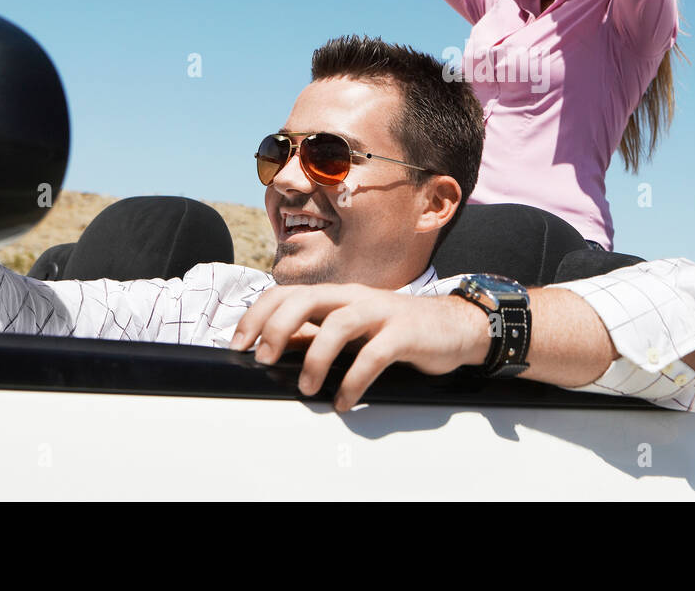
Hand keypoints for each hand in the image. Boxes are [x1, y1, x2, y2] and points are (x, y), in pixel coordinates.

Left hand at [230, 283, 488, 411]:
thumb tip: (276, 350)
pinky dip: (354, 380)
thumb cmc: (398, 330)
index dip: (258, 315)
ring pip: (338, 323)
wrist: (456, 326)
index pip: (287, 293)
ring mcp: (381, 311)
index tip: (238, 344)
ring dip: (316, 358)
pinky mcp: (405, 332)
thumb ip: (319, 335)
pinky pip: (374, 354)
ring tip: (308, 388)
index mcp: (338, 295)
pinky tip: (344, 401)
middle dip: (277, 328)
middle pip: (307, 298)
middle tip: (265, 360)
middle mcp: (356, 297)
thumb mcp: (354, 330)